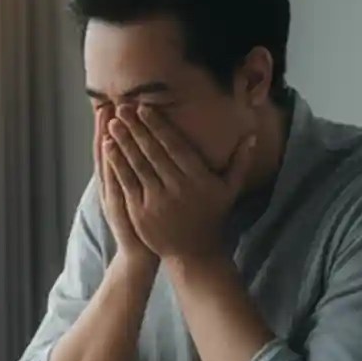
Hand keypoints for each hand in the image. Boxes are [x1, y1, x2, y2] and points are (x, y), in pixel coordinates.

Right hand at [94, 107, 157, 269]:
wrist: (139, 253)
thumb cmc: (147, 223)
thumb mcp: (143, 195)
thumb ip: (143, 172)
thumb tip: (147, 149)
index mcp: (119, 179)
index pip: (114, 147)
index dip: (112, 127)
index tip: (114, 104)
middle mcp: (112, 183)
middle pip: (108, 148)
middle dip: (108, 125)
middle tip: (108, 100)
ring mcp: (111, 192)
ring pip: (106, 158)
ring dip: (105, 134)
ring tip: (105, 113)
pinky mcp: (116, 202)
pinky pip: (111, 176)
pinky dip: (108, 160)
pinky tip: (107, 144)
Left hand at [106, 105, 256, 265]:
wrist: (194, 253)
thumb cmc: (212, 216)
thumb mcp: (230, 190)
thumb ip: (240, 161)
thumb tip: (253, 136)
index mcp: (198, 178)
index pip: (174, 146)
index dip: (158, 126)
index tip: (144, 108)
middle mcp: (177, 188)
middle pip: (153, 152)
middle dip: (137, 128)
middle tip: (123, 107)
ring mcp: (157, 201)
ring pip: (138, 165)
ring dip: (124, 142)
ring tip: (113, 123)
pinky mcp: (141, 212)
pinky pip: (127, 183)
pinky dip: (117, 165)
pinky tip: (108, 148)